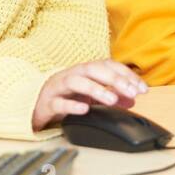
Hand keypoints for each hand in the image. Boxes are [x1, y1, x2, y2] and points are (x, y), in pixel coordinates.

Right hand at [32, 60, 147, 130]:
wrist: (32, 106)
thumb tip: (132, 99)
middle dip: (115, 79)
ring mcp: (58, 88)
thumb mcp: (90, 96)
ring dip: (96, 89)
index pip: (108, 65)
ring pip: (76, 83)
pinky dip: (72, 105)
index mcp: (83, 71)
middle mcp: (71, 75)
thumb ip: (111, 96)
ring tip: (112, 100)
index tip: (142, 88)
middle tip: (132, 92)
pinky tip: (84, 109)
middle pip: (93, 70)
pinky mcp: (47, 103)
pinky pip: (59, 103)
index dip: (126, 75)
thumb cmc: (63, 97)